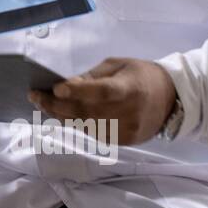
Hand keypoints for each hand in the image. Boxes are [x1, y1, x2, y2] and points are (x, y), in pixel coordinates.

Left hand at [28, 56, 176, 145]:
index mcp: (130, 88)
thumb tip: (66, 85)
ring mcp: (126, 131)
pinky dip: (75, 124)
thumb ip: (92, 77)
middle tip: (35, 97)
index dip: (78, 91)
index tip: (55, 88)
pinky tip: (61, 115)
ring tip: (41, 105)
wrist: (173, 100)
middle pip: (87, 112)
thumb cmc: (141, 75)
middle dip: (56, 105)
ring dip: (60, 116)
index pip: (102, 92)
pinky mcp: (124, 142)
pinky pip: (93, 134)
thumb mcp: (118, 65)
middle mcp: (128, 113)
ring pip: (85, 126)